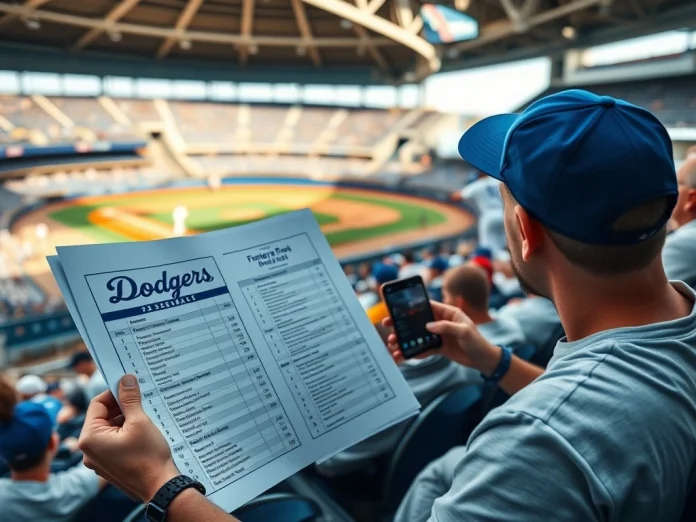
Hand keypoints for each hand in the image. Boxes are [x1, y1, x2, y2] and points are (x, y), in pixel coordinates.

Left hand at [79, 375, 179, 502]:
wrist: (159, 486)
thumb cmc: (148, 456)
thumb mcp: (140, 421)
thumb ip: (130, 399)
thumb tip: (126, 379)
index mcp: (90, 438)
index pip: (97, 404)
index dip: (114, 393)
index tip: (131, 387)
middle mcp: (88, 450)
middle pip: (101, 417)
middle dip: (121, 407)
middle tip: (140, 401)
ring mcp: (98, 460)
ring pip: (108, 429)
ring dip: (124, 420)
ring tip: (144, 418)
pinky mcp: (108, 466)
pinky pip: (113, 442)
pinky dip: (125, 433)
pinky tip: (142, 432)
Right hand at [382, 300, 500, 374]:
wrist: (484, 360)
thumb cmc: (478, 341)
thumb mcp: (464, 331)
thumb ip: (446, 327)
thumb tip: (428, 326)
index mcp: (448, 313)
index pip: (428, 306)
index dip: (413, 307)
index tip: (399, 309)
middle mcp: (441, 323)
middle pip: (418, 321)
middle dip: (403, 324)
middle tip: (390, 327)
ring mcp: (439, 335)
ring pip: (418, 336)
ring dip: (406, 340)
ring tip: (394, 344)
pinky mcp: (439, 347)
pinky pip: (423, 348)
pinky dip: (414, 352)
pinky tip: (404, 355)